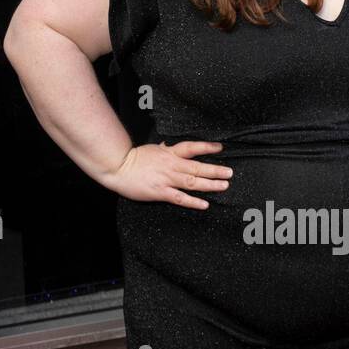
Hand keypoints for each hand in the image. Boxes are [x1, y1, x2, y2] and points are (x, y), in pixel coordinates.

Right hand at [103, 139, 232, 208]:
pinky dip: (193, 201)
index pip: (192, 148)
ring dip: (209, 184)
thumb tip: (168, 144)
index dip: (207, 147)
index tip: (220, 148)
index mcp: (169, 153)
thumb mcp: (152, 149)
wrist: (118, 167)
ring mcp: (167, 179)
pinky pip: (180, 198)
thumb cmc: (134, 158)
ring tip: (223, 186)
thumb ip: (163, 148)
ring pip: (192, 182)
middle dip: (215, 170)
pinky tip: (204, 204)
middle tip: (229, 173)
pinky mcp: (161, 192)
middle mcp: (171, 165)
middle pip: (197, 167)